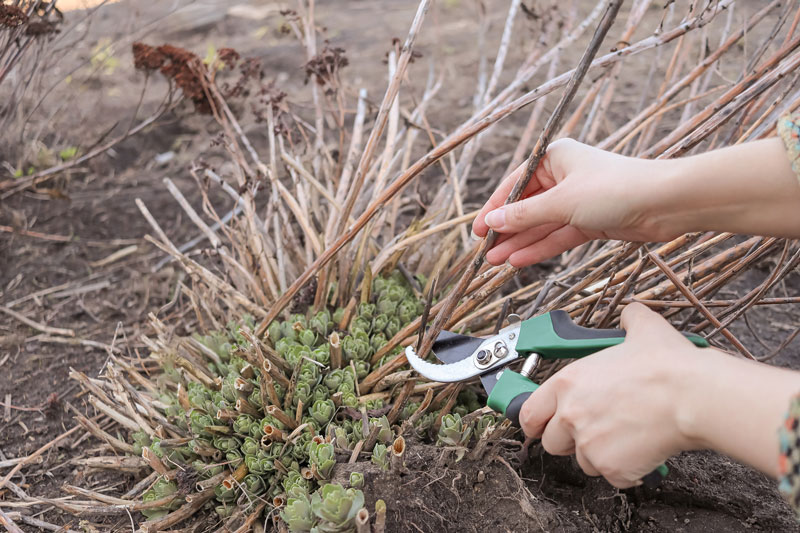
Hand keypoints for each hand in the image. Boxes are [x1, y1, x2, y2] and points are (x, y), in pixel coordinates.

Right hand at [473, 139, 678, 267]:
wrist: (665, 203)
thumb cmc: (616, 189)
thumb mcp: (561, 202)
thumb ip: (524, 215)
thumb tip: (491, 221)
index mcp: (554, 157)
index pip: (515, 184)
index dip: (494, 208)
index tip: (478, 230)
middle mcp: (564, 176)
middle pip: (527, 207)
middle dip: (506, 230)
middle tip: (485, 251)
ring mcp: (578, 200)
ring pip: (542, 224)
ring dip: (520, 243)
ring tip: (496, 262)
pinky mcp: (591, 221)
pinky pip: (558, 235)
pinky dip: (541, 248)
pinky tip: (520, 261)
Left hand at [519, 303, 703, 487]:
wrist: (694, 395)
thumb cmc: (668, 364)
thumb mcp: (643, 328)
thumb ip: (629, 320)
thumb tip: (631, 314)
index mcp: (567, 382)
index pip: (529, 413)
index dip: (536, 421)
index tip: (542, 425)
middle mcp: (571, 414)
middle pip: (552, 443)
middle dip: (570, 440)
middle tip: (596, 429)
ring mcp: (589, 444)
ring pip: (584, 462)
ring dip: (600, 454)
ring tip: (627, 435)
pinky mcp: (612, 468)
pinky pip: (613, 476)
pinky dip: (626, 470)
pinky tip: (643, 449)